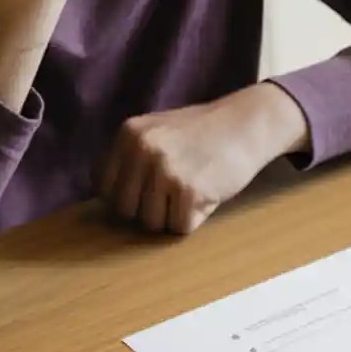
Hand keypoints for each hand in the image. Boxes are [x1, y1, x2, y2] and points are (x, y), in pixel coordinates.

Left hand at [97, 84, 310, 233]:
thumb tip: (106, 199)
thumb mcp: (157, 131)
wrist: (247, 124)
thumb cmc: (203, 133)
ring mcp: (165, 170)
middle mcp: (142, 149)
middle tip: (172, 194)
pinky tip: (207, 195)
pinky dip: (195, 219)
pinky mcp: (190, 190)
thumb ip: (130, 157)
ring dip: (173, 216)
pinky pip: (180, 227)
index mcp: (128, 134)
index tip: (146, 192)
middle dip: (148, 210)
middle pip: (125, 211)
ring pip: (152, 223)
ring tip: (191, 191)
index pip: (104, 187)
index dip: (126, 197)